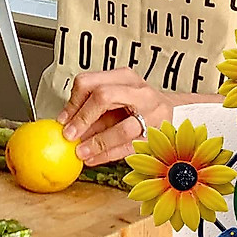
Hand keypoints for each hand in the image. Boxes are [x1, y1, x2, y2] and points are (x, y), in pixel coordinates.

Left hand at [58, 69, 175, 165]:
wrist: (173, 112)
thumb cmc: (138, 104)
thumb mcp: (116, 96)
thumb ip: (92, 107)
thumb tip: (64, 123)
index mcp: (125, 77)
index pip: (90, 82)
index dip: (73, 102)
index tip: (63, 120)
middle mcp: (140, 92)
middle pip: (104, 97)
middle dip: (83, 118)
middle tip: (69, 135)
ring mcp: (152, 114)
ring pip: (122, 128)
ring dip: (97, 142)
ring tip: (81, 152)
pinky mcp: (157, 135)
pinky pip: (130, 147)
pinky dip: (108, 155)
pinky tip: (94, 159)